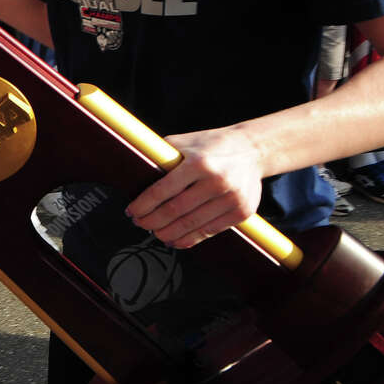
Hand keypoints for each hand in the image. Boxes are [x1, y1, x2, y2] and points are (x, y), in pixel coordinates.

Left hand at [125, 126, 264, 249]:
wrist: (252, 150)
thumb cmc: (211, 145)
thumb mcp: (185, 143)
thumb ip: (163, 157)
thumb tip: (136, 174)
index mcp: (198, 162)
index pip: (163, 190)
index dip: (143, 205)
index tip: (132, 211)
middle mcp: (216, 181)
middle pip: (175, 211)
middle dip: (152, 221)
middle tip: (139, 223)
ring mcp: (231, 198)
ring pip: (191, 224)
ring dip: (168, 233)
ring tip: (155, 233)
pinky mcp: (241, 212)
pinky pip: (210, 231)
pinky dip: (190, 239)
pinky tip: (175, 240)